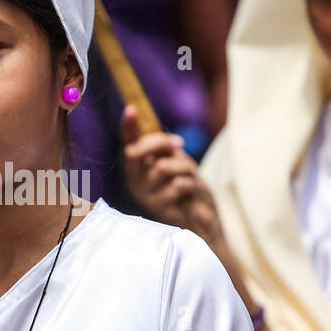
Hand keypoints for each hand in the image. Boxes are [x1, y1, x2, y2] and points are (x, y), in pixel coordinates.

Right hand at [121, 105, 222, 242]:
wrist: (202, 220)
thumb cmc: (188, 187)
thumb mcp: (177, 163)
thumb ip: (168, 151)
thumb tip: (168, 139)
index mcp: (137, 167)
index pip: (128, 143)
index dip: (128, 127)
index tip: (131, 109)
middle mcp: (134, 181)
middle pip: (136, 151)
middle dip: (160, 142)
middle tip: (180, 143)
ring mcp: (145, 195)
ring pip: (164, 167)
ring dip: (184, 168)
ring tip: (191, 178)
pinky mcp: (159, 209)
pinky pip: (179, 184)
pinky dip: (191, 185)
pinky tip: (192, 196)